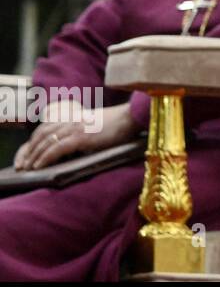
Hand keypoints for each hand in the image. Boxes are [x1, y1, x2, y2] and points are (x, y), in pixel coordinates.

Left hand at [13, 102, 140, 170]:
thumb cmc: (116, 124)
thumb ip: (79, 133)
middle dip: (28, 151)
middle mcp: (70, 121)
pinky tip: (39, 165)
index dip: (31, 142)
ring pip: (46, 142)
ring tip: (28, 168)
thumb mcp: (93, 125)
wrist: (130, 118)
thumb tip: (69, 149)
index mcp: (71, 118)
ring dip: (33, 156)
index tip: (25, 155)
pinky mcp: (81, 137)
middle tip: (21, 165)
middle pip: (40, 135)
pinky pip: (57, 148)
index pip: (44, 129)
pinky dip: (45, 157)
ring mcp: (75, 128)